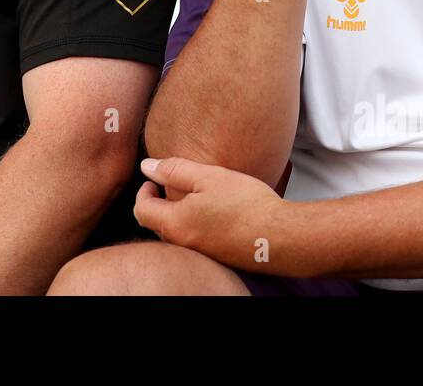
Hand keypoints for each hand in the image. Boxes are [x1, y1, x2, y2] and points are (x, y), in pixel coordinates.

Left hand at [134, 157, 285, 273]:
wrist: (281, 237)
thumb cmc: (246, 204)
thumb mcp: (208, 176)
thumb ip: (174, 170)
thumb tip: (147, 166)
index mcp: (175, 224)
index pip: (141, 210)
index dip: (143, 191)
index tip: (154, 179)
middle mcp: (183, 243)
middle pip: (156, 223)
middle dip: (159, 203)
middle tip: (171, 185)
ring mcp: (200, 253)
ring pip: (177, 232)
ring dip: (178, 214)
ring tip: (196, 195)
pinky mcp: (217, 257)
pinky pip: (195, 239)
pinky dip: (195, 224)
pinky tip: (216, 211)